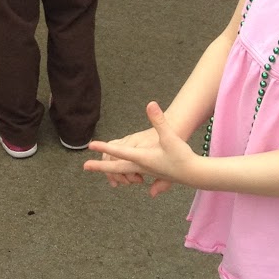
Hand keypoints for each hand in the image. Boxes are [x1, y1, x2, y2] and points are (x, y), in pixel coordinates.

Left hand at [85, 103, 200, 195]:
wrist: (194, 174)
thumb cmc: (182, 156)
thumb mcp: (169, 136)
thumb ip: (159, 120)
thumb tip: (151, 104)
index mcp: (142, 158)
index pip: (119, 152)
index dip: (105, 147)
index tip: (91, 145)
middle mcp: (141, 166)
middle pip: (116, 168)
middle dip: (101, 166)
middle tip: (85, 166)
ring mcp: (146, 171)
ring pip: (124, 172)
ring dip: (111, 171)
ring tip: (100, 167)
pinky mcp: (152, 172)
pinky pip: (133, 174)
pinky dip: (124, 173)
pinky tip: (124, 172)